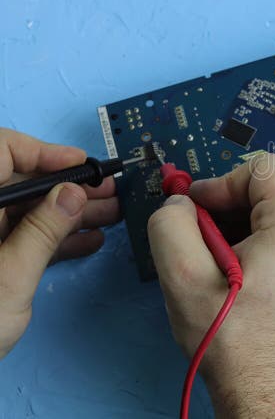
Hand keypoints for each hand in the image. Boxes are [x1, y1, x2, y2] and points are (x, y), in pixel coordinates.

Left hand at [0, 129, 119, 358]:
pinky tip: (88, 240)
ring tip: (110, 213)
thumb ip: (42, 230)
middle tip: (106, 189)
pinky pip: (23, 237)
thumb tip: (70, 193)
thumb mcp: (10, 277)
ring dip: (69, 212)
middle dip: (67, 186)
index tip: (80, 163)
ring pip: (26, 212)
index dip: (41, 152)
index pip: (0, 153)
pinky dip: (55, 237)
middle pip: (19, 184)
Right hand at [147, 153, 274, 418]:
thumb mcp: (183, 278)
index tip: (197, 205)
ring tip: (220, 268)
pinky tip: (243, 282)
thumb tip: (178, 203)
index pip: (262, 169)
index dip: (221, 181)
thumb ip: (171, 224)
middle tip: (201, 238)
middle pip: (273, 194)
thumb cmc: (235, 345)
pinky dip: (265, 251)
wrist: (268, 395)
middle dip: (231, 209)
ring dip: (245, 232)